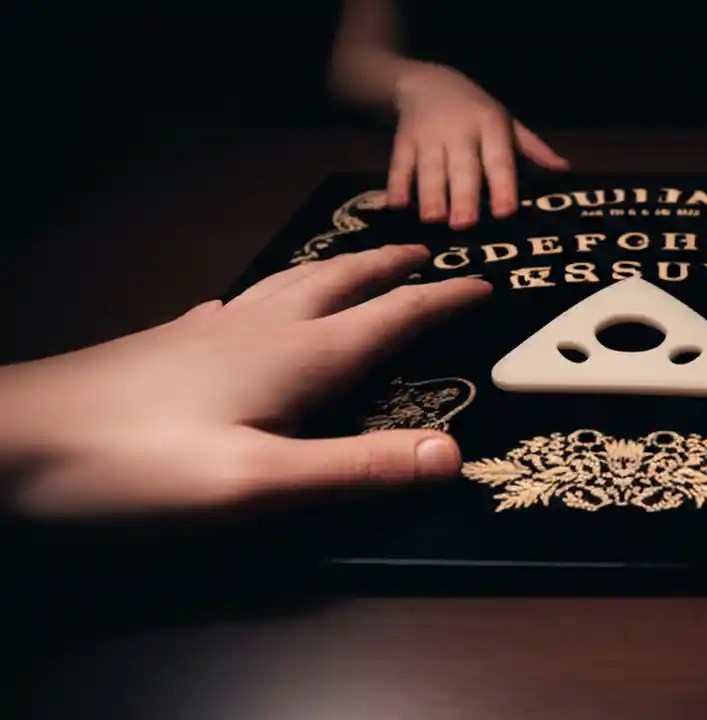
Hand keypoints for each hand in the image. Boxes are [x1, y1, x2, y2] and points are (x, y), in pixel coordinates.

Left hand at [0, 245, 490, 516]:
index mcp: (297, 356)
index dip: (442, 301)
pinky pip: (245, 302)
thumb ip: (357, 468)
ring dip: (340, 269)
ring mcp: (212, 330)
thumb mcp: (258, 482)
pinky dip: (275, 293)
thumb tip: (452, 454)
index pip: (390, 317)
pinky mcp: (173, 343)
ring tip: (361, 262)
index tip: (484, 283)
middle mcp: (261, 328)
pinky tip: (252, 305)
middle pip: (343, 283)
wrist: (11, 440)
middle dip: (392, 267)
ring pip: (293, 282)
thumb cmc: (135, 465)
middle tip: (427, 252)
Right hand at [386, 64, 568, 228]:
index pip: (499, 159)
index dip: (503, 185)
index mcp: (490, 127)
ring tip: (434, 220)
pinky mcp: (402, 141)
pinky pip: (399, 164)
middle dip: (463, 195)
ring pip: (429, 168)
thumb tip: (564, 169)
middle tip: (465, 224)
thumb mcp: (506, 123)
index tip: (506, 212)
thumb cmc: (475, 110)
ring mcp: (429, 136)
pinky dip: (397, 184)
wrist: (424, 82)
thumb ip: (532, 150)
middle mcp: (460, 132)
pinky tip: (397, 206)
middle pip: (462, 168)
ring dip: (430, 195)